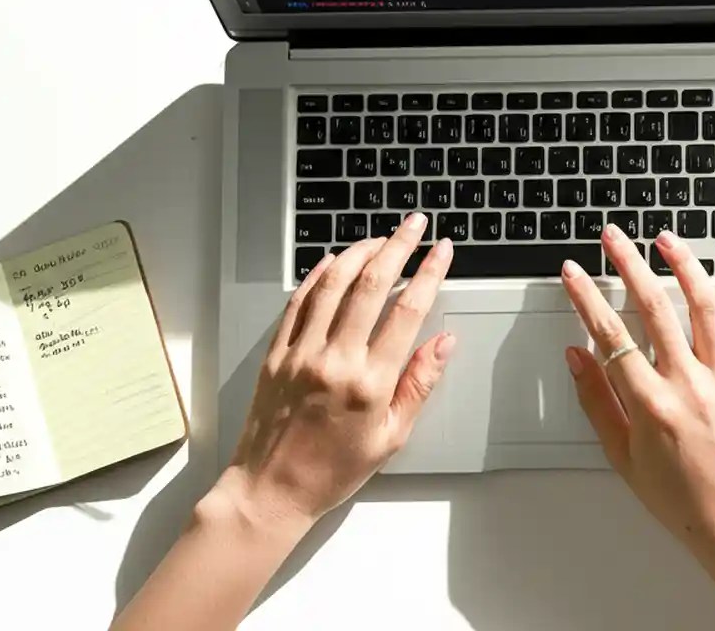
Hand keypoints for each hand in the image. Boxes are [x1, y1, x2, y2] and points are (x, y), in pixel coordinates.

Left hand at [223, 213, 454, 523]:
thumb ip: (419, 384)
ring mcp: (301, 353)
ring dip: (358, 253)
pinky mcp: (275, 354)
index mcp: (370, 383)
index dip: (429, 274)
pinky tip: (332, 262)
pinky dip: (317, 276)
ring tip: (378, 238)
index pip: (408, 312)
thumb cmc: (333, 470)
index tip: (442, 251)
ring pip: (332, 285)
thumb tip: (444, 343)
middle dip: (397, 246)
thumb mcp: (391, 436)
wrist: (271, 490)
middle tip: (414, 225)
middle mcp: (335, 360)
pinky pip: (298, 303)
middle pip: (371, 285)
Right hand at [560, 226, 714, 558]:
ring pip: (703, 306)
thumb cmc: (679, 497)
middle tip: (612, 237)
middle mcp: (688, 384)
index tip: (572, 273)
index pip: (610, 336)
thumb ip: (597, 402)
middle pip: (653, 308)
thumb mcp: (622, 456)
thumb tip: (576, 356)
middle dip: (628, 264)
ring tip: (664, 237)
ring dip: (682, 265)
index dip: (585, 298)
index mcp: (650, 405)